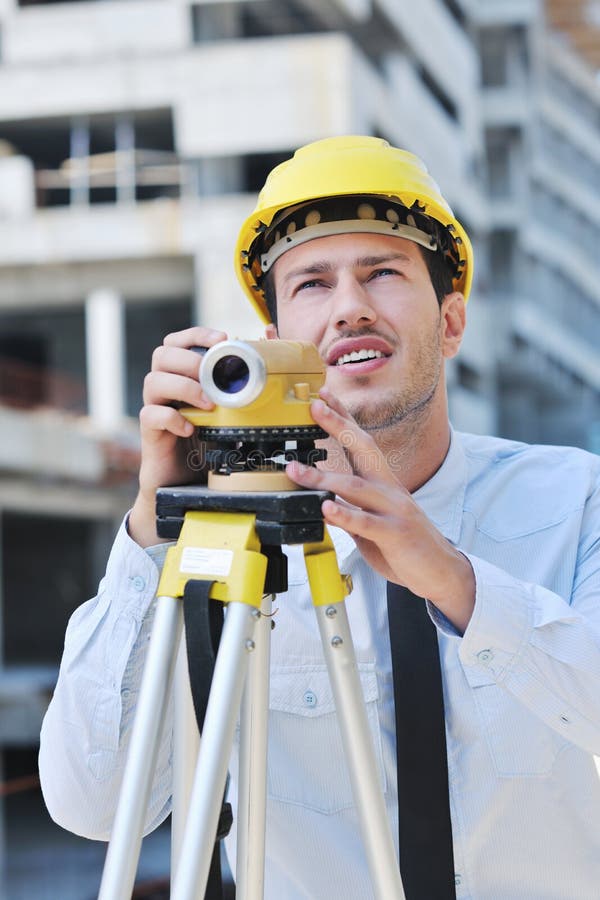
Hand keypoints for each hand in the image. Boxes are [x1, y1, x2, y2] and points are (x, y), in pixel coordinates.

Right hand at [128, 326, 226, 546]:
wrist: (189, 481)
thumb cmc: (210, 441)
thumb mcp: (231, 412)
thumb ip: (242, 388)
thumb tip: (268, 355)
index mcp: (183, 376)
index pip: (179, 341)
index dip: (197, 333)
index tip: (221, 338)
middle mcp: (165, 388)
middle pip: (162, 354)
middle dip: (190, 359)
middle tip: (213, 375)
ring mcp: (155, 408)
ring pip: (153, 381)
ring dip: (184, 387)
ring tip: (209, 404)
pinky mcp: (150, 433)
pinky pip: (151, 415)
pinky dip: (172, 417)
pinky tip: (191, 427)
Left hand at [286, 389, 475, 631]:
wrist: (440, 571)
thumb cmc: (404, 544)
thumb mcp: (373, 520)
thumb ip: (350, 506)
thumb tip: (321, 497)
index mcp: (383, 483)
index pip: (361, 443)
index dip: (342, 418)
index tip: (322, 397)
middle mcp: (389, 489)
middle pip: (362, 448)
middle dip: (337, 425)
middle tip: (314, 406)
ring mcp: (393, 510)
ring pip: (356, 486)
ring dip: (322, 477)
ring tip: (296, 470)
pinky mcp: (395, 533)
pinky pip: (366, 522)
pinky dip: (344, 514)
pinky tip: (326, 507)